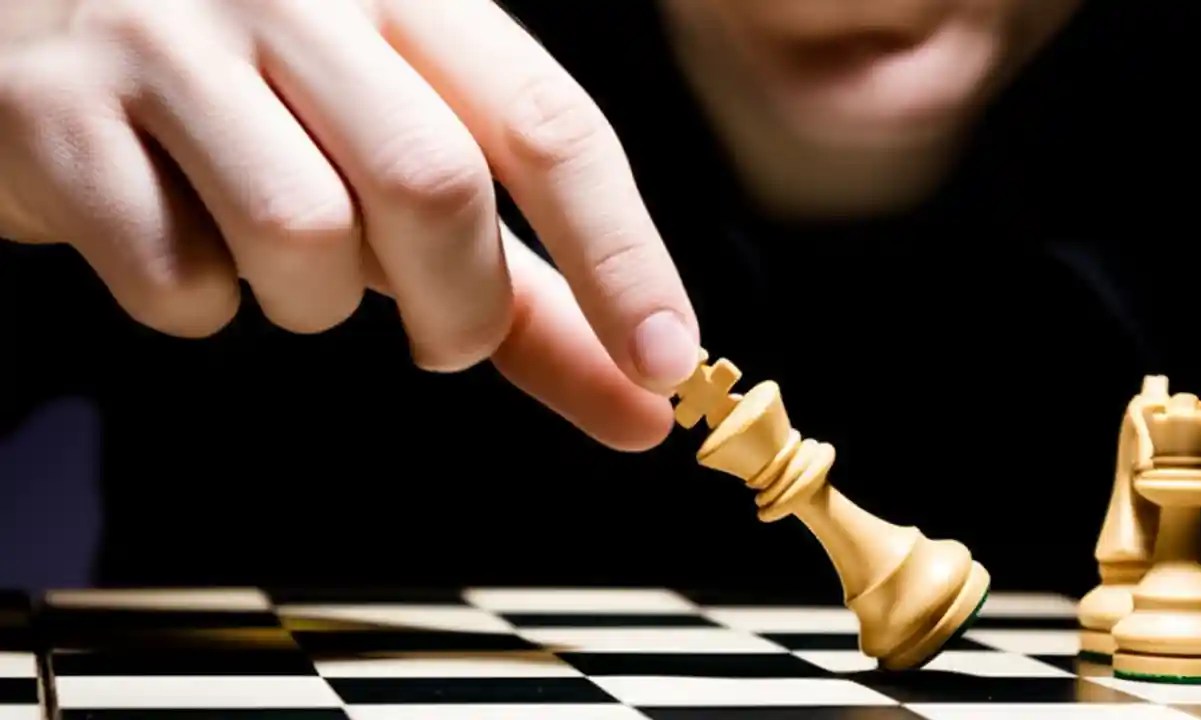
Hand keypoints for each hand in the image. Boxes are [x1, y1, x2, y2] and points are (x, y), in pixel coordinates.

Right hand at [0, 0, 699, 449]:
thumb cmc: (265, 103)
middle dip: (459, 307)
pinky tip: (176, 235)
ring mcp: (166, 39)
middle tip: (442, 334)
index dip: (620, 256)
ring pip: (299, 234)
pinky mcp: (56, 112)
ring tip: (282, 258)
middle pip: (432, 183)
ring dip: (313, 302)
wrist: (43, 21)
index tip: (666, 364)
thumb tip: (642, 400)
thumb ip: (527, 283)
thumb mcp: (408, 155)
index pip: (548, 124)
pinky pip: (170, 272)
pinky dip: (197, 301)